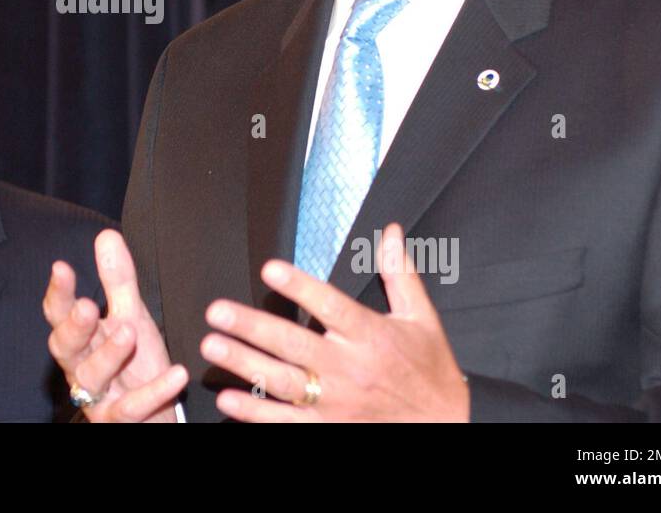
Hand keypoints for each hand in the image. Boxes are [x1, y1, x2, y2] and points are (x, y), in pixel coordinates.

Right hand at [44, 229, 187, 421]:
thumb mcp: (131, 315)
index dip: (59, 294)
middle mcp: (83, 367)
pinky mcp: (120, 420)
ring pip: (92, 377)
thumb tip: (106, 235)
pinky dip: (154, 391)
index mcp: (82, 338)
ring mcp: (99, 397)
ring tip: (129, 332)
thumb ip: (117, 280)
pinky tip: (177, 373)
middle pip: (66, 347)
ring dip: (109, 354)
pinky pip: (133, 408)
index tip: (62, 267)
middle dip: (74, 326)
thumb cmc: (136, 365)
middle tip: (87, 306)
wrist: (153, 413)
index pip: (60, 314)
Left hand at [201, 223, 469, 420]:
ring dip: (245, 365)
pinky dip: (256, 413)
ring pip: (283, 382)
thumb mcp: (422, 318)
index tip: (270, 269)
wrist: (447, 426)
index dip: (300, 287)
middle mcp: (350, 368)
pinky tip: (228, 399)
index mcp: (371, 335)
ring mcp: (336, 402)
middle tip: (218, 312)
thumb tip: (391, 233)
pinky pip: (287, 422)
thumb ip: (400, 274)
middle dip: (252, 327)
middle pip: (295, 345)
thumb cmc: (430, 371)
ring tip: (213, 346)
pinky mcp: (329, 428)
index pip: (331, 306)